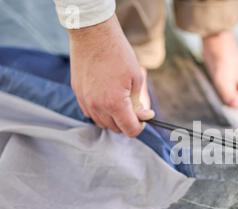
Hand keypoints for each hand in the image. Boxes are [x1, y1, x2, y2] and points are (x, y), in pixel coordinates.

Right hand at [68, 15, 153, 136]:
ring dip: (113, 118)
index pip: (130, 130)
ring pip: (102, 123)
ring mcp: (85, 101)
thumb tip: (144, 116)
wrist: (93, 34)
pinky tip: (108, 98)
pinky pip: (90, 113)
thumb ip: (138, 102)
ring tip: (121, 101)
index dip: (140, 127)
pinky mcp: (78, 94)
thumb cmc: (118, 53)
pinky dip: (101, 112)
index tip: (144, 117)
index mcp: (115, 104)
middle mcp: (97, 106)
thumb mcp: (136, 78)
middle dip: (127, 122)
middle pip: (116, 129)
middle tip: (135, 107)